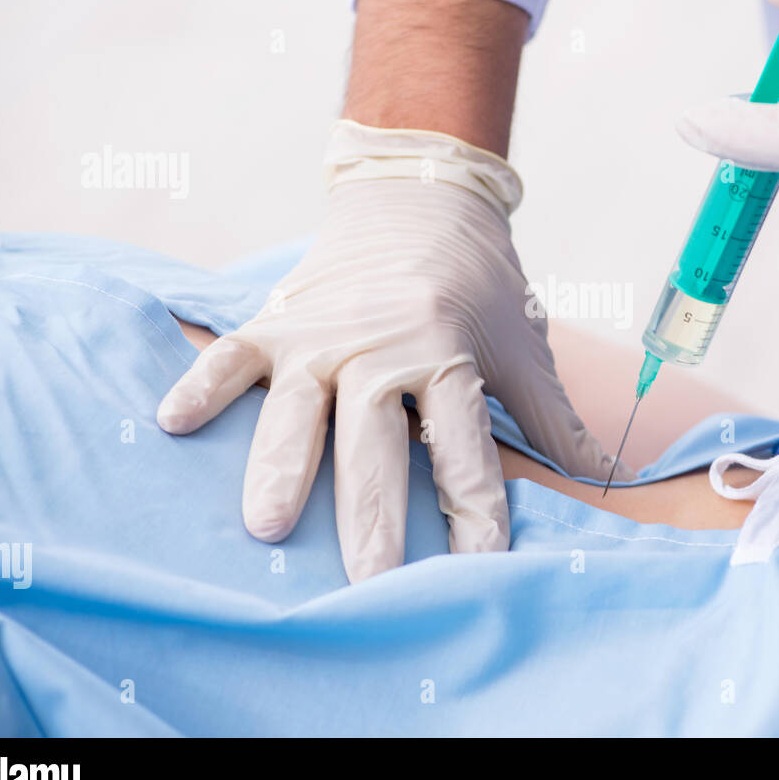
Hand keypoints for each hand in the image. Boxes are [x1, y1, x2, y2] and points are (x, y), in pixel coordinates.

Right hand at [157, 121, 630, 581]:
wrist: (419, 195)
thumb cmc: (479, 282)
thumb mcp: (521, 346)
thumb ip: (551, 420)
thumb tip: (606, 479)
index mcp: (450, 356)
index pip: (465, 451)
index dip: (475, 514)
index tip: (479, 572)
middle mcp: (384, 348)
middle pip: (376, 441)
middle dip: (373, 515)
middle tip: (367, 584)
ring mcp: (324, 334)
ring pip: (299, 407)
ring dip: (281, 464)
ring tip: (266, 527)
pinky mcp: (279, 318)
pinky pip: (234, 353)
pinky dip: (205, 384)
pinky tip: (172, 422)